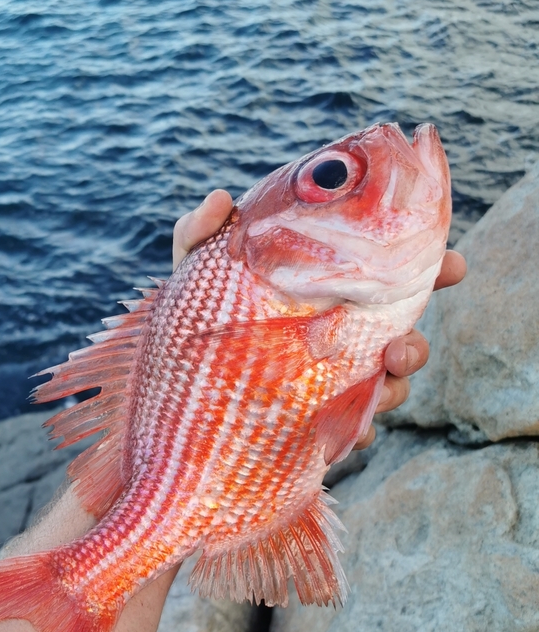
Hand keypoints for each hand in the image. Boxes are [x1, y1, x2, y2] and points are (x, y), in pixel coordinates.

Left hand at [173, 189, 467, 449]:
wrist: (178, 391)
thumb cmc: (197, 322)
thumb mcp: (192, 276)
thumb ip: (199, 234)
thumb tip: (218, 199)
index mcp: (329, 294)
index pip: (389, 278)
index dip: (432, 270)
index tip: (453, 265)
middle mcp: (340, 338)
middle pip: (401, 338)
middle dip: (416, 345)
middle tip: (400, 346)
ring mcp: (333, 384)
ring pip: (387, 388)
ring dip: (393, 389)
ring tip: (375, 386)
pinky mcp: (319, 426)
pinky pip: (354, 432)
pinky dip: (357, 432)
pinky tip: (345, 433)